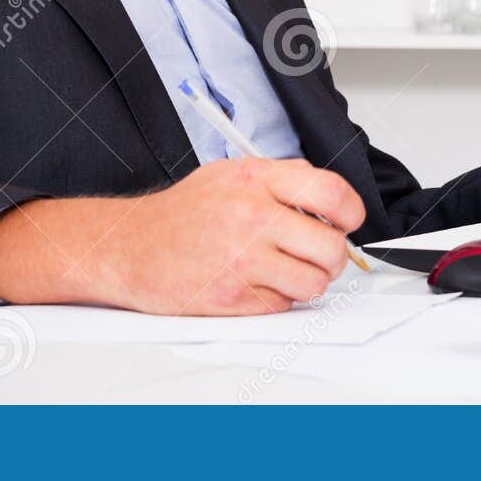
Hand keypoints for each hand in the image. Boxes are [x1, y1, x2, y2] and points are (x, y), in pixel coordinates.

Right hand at [0, 157, 365, 315]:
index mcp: (255, 180)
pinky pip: (282, 306)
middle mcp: (251, 217)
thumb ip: (279, 179)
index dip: (351, 212)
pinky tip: (253, 284)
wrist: (128, 246)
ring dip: (307, 282)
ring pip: (314, 283)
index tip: (348, 221)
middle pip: (331, 246)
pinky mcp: (230, 297)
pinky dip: (275, 300)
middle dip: (333, 256)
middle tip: (319, 255)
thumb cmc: (180, 213)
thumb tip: (326, 195)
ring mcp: (241, 259)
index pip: (331, 192)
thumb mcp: (230, 174)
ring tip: (285, 271)